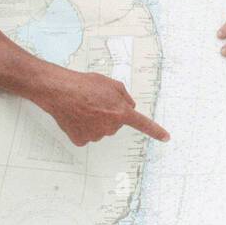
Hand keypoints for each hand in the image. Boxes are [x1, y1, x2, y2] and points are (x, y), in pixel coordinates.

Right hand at [36, 70, 169, 145]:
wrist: (60, 91)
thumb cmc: (84, 85)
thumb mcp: (112, 84)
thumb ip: (124, 96)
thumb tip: (129, 106)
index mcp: (121, 112)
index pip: (143, 124)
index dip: (155, 131)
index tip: (166, 138)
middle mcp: (110, 127)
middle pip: (116, 124)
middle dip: (110, 114)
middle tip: (96, 102)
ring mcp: (95, 135)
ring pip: (101, 129)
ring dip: (95, 120)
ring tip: (84, 107)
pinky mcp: (81, 140)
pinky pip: (87, 135)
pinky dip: (82, 128)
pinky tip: (76, 117)